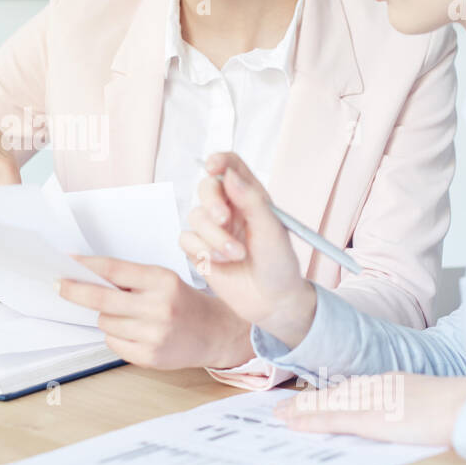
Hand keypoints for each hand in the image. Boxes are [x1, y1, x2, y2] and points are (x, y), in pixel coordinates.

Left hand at [55, 256, 254, 369]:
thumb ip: (131, 279)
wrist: (216, 333)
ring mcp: (155, 334)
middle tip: (59, 284)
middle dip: (75, 291)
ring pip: (106, 322)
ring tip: (127, 315)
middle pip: (102, 299)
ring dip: (106, 317)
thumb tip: (87, 276)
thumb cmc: (184, 303)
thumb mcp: (164, 281)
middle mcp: (159, 307)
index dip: (87, 265)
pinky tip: (134, 332)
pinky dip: (116, 336)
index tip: (67, 261)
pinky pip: (113, 343)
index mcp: (163, 281)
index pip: (115, 270)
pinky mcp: (150, 357)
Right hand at [178, 152, 316, 344]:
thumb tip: (229, 175)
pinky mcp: (199, 250)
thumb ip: (252, 201)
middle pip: (206, 188)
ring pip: (194, 216)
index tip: (213, 167)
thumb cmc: (279, 265)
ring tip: (236, 255)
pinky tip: (222, 264)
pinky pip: (186, 239)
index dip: (219, 161)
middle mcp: (229, 209)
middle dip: (212, 202)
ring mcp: (212, 230)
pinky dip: (202, 251)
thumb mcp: (273, 230)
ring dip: (214, 237)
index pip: (231, 166)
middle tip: (223, 218)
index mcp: (250, 197)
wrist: (272, 302)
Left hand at [273, 373, 465, 445]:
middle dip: (307, 401)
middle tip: (282, 407)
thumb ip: (412, 405)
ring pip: (329, 404)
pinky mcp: (374, 419)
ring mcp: (374, 402)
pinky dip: (312, 421)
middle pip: (335, 393)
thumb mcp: (431, 402)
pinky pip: (335, 419)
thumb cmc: (461, 407)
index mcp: (393, 381)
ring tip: (279, 415)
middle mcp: (378, 387)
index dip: (328, 395)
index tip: (310, 399)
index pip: (352, 388)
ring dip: (302, 411)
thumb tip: (404, 417)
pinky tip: (295, 425)